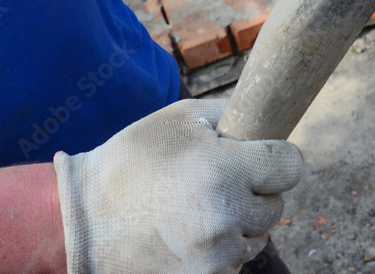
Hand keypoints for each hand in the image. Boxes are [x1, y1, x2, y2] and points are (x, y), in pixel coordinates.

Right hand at [54, 99, 303, 273]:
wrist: (82, 222)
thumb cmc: (132, 162)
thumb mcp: (179, 119)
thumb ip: (230, 115)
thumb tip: (266, 118)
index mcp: (225, 169)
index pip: (291, 164)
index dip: (278, 158)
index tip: (264, 159)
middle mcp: (227, 215)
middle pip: (276, 203)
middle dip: (255, 191)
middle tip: (219, 183)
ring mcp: (218, 255)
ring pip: (258, 235)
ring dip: (240, 222)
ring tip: (199, 209)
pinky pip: (237, 261)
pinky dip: (222, 249)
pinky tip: (191, 235)